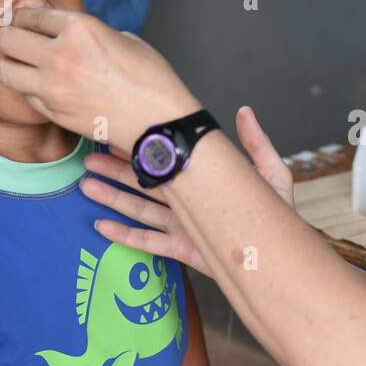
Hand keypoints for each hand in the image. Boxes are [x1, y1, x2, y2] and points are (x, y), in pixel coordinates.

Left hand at [0, 6, 197, 153]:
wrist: (159, 124)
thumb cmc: (152, 80)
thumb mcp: (125, 40)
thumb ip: (92, 34)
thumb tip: (72, 36)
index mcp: (81, 28)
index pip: (31, 14)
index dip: (25, 17)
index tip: (23, 21)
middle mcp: (60, 54)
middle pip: (7, 38)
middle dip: (9, 37)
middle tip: (15, 41)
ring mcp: (53, 86)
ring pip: (5, 70)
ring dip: (11, 65)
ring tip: (23, 66)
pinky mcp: (53, 112)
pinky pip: (25, 95)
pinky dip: (29, 89)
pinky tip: (43, 87)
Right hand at [80, 106, 293, 276]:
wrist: (278, 254)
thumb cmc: (278, 215)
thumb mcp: (272, 175)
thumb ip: (258, 144)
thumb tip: (246, 112)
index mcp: (203, 181)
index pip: (167, 161)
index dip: (143, 148)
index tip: (119, 134)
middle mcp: (188, 202)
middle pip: (145, 182)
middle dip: (116, 171)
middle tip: (89, 158)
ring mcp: (183, 226)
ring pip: (140, 209)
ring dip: (113, 198)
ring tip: (87, 186)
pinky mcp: (183, 249)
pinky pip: (148, 243)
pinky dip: (124, 236)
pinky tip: (102, 226)